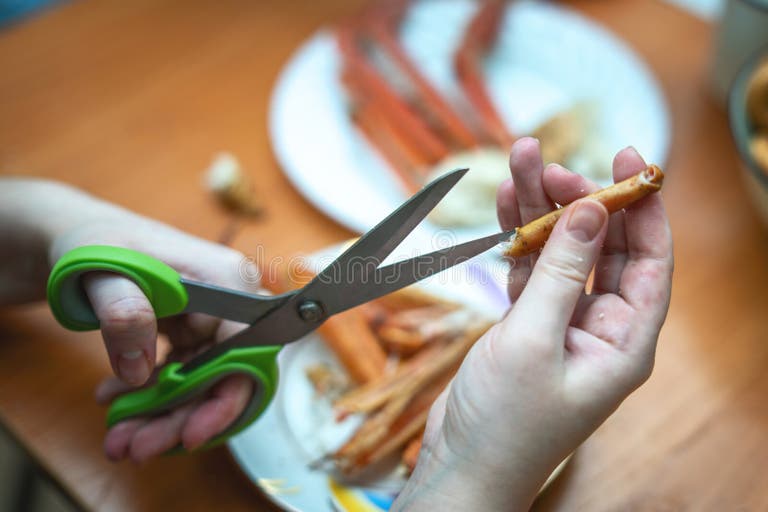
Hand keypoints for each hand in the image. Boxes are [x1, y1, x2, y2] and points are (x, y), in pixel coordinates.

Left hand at [48, 198, 258, 461]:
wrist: (80, 236)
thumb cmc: (96, 243)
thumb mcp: (101, 270)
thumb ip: (123, 312)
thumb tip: (139, 370)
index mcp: (226, 281)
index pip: (247, 350)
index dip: (226, 397)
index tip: (192, 435)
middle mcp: (230, 303)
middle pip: (225, 376)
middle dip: (181, 418)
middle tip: (134, 448)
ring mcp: (213, 320)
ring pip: (203, 384)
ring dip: (163, 417)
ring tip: (117, 438)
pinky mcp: (194, 333)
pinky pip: (184, 377)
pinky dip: (151, 397)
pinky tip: (115, 400)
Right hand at [393, 138, 672, 509]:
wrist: (462, 465)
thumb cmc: (504, 422)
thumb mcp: (533, 340)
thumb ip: (561, 272)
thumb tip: (591, 210)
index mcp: (624, 342)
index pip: (649, 260)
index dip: (643, 206)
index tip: (628, 157)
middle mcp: (600, 329)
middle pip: (601, 247)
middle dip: (579, 200)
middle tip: (552, 163)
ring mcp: (562, 324)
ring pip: (560, 252)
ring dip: (541, 209)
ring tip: (520, 161)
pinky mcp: (527, 324)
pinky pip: (528, 269)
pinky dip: (516, 237)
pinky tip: (504, 203)